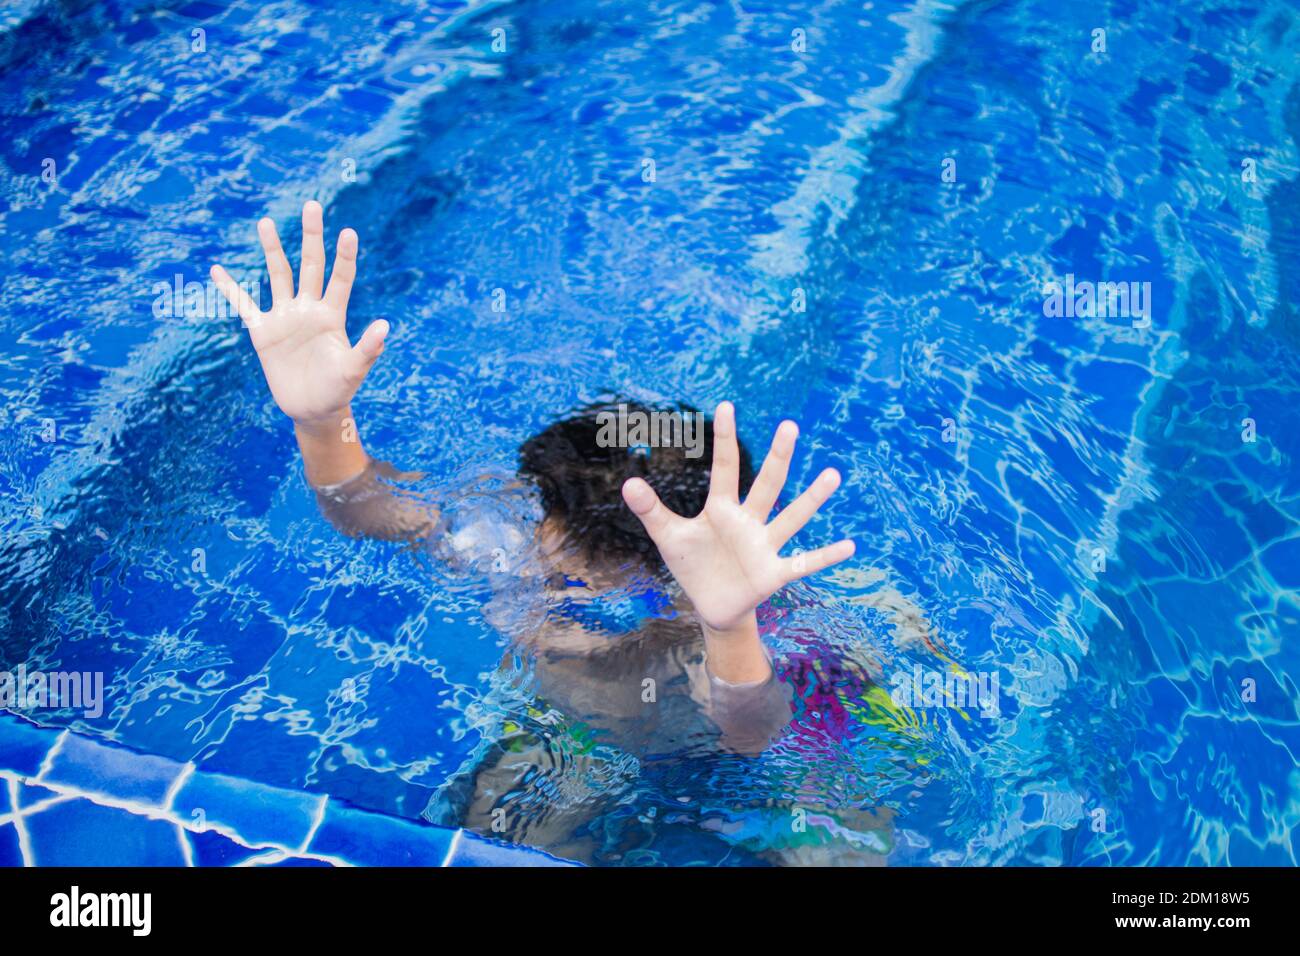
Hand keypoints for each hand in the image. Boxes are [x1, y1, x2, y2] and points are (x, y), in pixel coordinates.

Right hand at [210, 200, 387, 425]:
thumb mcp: (354, 370)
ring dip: (273, 250)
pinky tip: (218, 270)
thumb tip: (385, 326)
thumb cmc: (338, 390)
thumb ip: (368, 348)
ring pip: (278, 275)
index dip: (344, 256)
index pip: (340, 278)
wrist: (313, 409)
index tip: (348, 232)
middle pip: (310, 265)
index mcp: (332, 315)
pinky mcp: (263, 332)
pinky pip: (243, 305)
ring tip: (267, 222)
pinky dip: (230, 288)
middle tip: (312, 205)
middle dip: (311, 236)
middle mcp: (309, 309)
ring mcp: (285, 317)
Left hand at [621, 401, 854, 633]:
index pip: (725, 468)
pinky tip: (850, 546)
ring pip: (792, 518)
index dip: (725, 439)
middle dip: (777, 458)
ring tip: (833, 474)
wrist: (712, 605)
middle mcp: (749, 521)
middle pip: (766, 485)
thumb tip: (627, 483)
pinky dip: (826, 556)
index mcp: (722, 509)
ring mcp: (765, 545)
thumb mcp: (668, 537)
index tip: (727, 406)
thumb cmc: (693, 564)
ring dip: (812, 499)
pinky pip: (804, 563)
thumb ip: (651, 510)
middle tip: (789, 426)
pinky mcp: (774, 573)